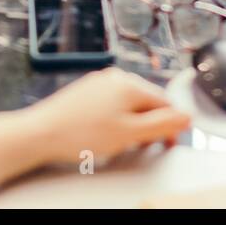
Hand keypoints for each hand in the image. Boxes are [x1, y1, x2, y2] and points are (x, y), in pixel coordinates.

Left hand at [21, 67, 190, 164]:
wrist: (40, 134)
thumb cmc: (80, 134)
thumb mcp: (129, 134)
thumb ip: (161, 125)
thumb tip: (186, 116)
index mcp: (130, 84)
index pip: (165, 102)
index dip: (170, 125)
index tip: (167, 144)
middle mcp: (116, 77)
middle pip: (147, 102)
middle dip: (150, 125)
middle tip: (142, 147)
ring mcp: (99, 82)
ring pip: (129, 104)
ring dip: (133, 125)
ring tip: (120, 143)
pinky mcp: (86, 91)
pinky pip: (112, 104)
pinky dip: (116, 120)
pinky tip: (104, 135)